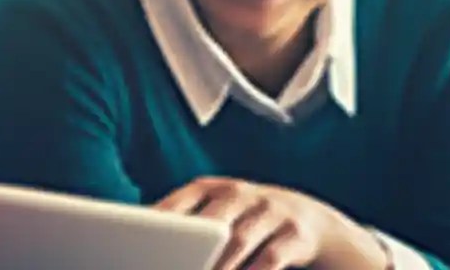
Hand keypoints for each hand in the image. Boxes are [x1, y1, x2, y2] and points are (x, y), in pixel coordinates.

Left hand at [155, 177, 388, 269]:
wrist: (311, 221)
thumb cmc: (245, 221)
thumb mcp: (218, 214)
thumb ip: (185, 224)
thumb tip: (140, 249)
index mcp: (212, 188)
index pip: (180, 202)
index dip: (159, 222)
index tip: (139, 243)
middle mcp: (241, 193)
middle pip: (210, 222)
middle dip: (189, 248)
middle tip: (168, 264)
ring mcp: (270, 210)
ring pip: (238, 241)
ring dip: (219, 267)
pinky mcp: (295, 234)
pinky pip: (270, 259)